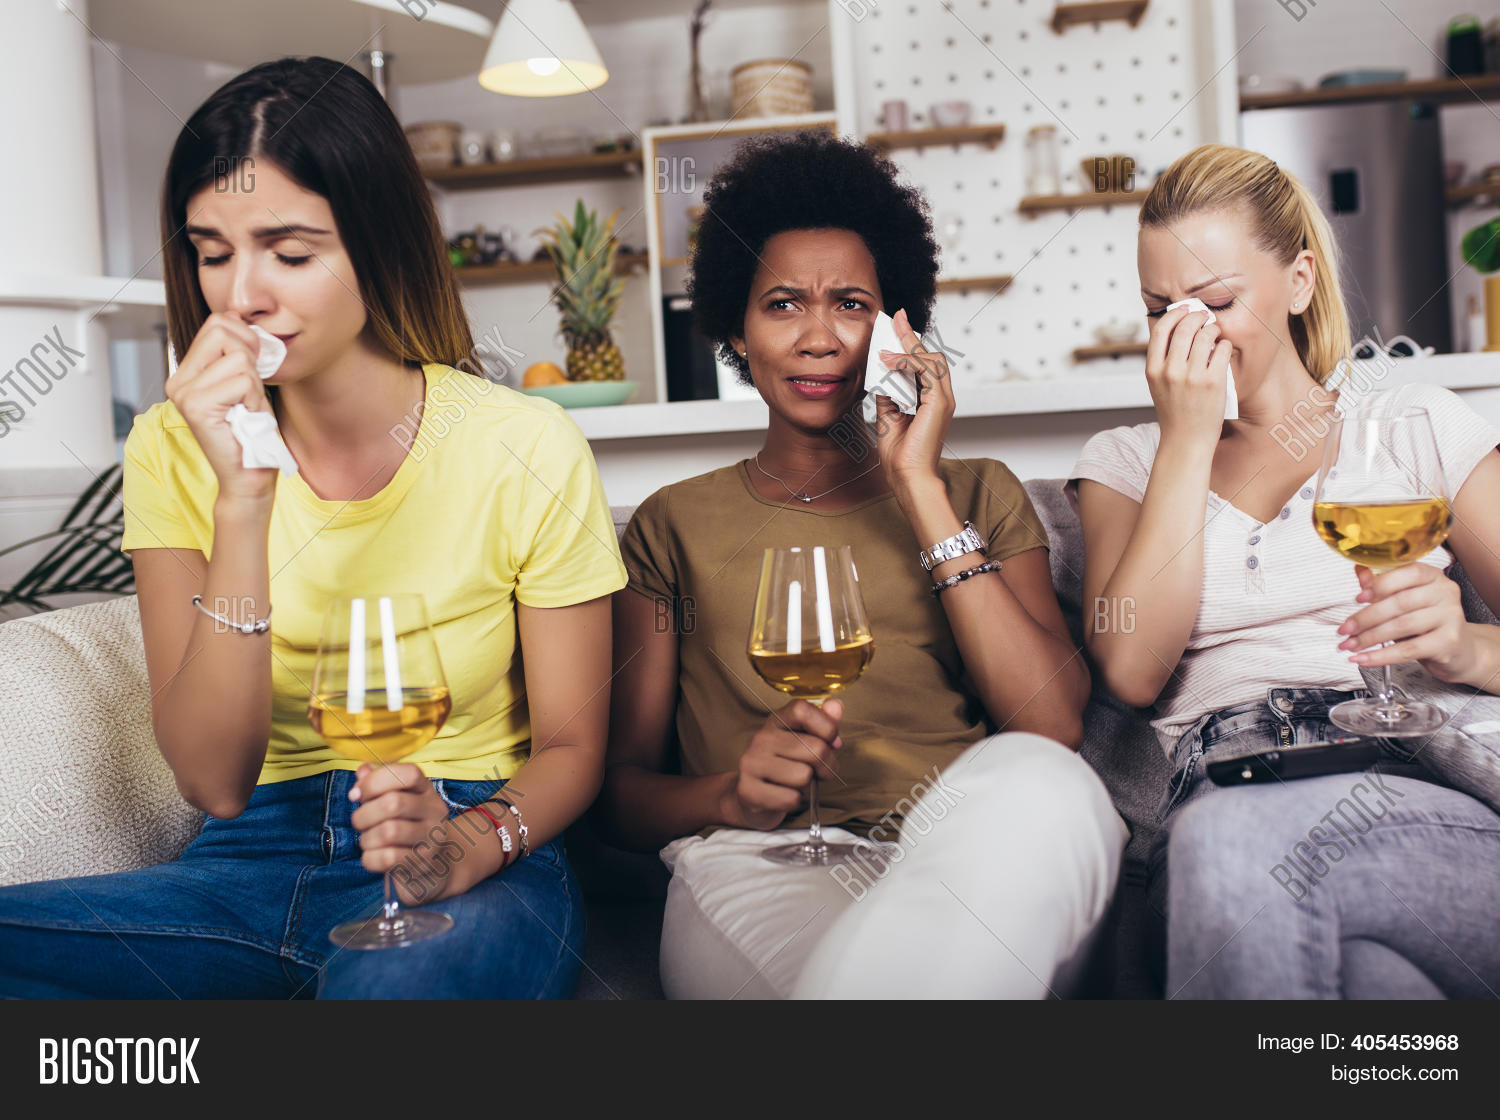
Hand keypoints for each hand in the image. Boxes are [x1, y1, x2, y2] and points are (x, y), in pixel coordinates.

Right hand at [165, 312, 279, 504]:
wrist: (249, 476)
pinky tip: (246, 418)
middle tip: (250, 389)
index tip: (251, 370)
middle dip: (250, 354)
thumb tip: (233, 314)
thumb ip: (237, 351)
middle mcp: (178, 381)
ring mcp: (183, 393)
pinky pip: (243, 380)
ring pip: (239, 358)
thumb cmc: (252, 432)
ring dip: (255, 385)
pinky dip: (255, 398)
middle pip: (222, 328)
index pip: (217, 323)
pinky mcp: (196, 405)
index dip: (246, 339)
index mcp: (186, 373)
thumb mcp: (247, 382)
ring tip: (246, 408)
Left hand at [349, 763, 463, 903]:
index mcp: (426, 790)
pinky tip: (372, 857)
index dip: (375, 781)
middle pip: (394, 803)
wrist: (436, 866)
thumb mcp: (397, 801)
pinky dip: (370, 858)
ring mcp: (433, 838)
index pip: (407, 773)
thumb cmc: (407, 828)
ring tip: (367, 841)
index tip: (356, 795)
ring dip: (367, 838)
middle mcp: (435, 811)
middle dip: (364, 814)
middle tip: (359, 823)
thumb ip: (378, 784)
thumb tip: (362, 770)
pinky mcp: (424, 863)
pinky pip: (388, 858)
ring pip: (389, 832)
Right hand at [722, 698, 842, 829]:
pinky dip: (794, 801)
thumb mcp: (805, 741)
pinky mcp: (747, 790)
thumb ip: (824, 723)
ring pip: (804, 776)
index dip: (826, 727)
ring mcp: (752, 763)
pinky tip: (783, 795)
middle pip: (816, 748)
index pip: (802, 710)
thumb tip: (836, 705)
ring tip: (795, 783)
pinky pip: (791, 798)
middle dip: (826, 766)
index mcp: (776, 721)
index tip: (831, 742)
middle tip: (818, 772)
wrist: (751, 796)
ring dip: (807, 786)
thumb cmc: (786, 766)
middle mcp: (761, 738)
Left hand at [872, 308, 954, 503]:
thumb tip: (881, 371)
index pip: (923, 363)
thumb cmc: (900, 453)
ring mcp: (943, 399)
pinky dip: (908, 362)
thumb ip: (889, 392)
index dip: (910, 342)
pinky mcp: (940, 403)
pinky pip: (927, 371)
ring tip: (885, 345)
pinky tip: (889, 361)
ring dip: (907, 347)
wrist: (906, 476)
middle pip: (930, 355)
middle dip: (911, 336)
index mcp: (931, 399)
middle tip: (894, 318)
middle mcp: (941, 397)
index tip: (896, 323)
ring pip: (931, 359)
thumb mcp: (888, 414)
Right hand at [1144, 305, 1229, 445]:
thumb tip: (1178, 329)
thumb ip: (1163, 360)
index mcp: (1153, 371)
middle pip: (1184, 327)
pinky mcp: (1213, 382)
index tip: (1184, 310)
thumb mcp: (1157, 386)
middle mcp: (1170, 372)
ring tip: (1215, 333)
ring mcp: (1191, 376)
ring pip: (1204, 335)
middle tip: (1205, 317)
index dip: (1174, 314)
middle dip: (1197, 316)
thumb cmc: (1175, 413)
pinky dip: (1224, 345)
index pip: (1160, 330)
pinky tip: (1223, 350)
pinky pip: (1222, 349)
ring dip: (1213, 329)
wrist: (1186, 440)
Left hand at [1338, 564, 1479, 684]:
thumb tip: (1359, 568)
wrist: (1458, 649)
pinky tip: (1362, 659)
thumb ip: (1382, 584)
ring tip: (1349, 645)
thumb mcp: (1404, 598)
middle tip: (1344, 629)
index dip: (1380, 584)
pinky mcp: (1448, 642)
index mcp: (1433, 576)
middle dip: (1366, 617)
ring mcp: (1450, 617)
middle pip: (1400, 603)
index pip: (1408, 572)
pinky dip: (1380, 656)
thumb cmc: (1425, 621)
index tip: (1358, 598)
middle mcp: (1445, 593)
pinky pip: (1408, 650)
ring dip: (1369, 638)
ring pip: (1401, 626)